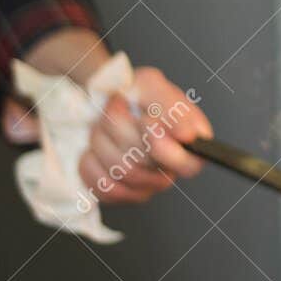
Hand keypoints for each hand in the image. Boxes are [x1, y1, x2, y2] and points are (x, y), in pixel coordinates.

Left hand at [4, 29, 212, 203]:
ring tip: (102, 123)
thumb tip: (189, 136)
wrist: (106, 101)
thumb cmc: (134, 93)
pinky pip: (101, 186)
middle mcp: (170, 170)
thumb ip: (174, 109)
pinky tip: (95, 147)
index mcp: (189, 146)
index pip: (189, 166)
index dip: (165, 149)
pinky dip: (90, 161)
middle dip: (120, 129)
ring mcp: (145, 186)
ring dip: (101, 140)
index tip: (147, 121)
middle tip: (116, 107)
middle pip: (143, 166)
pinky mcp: (119, 194)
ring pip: (119, 173)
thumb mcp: (154, 86)